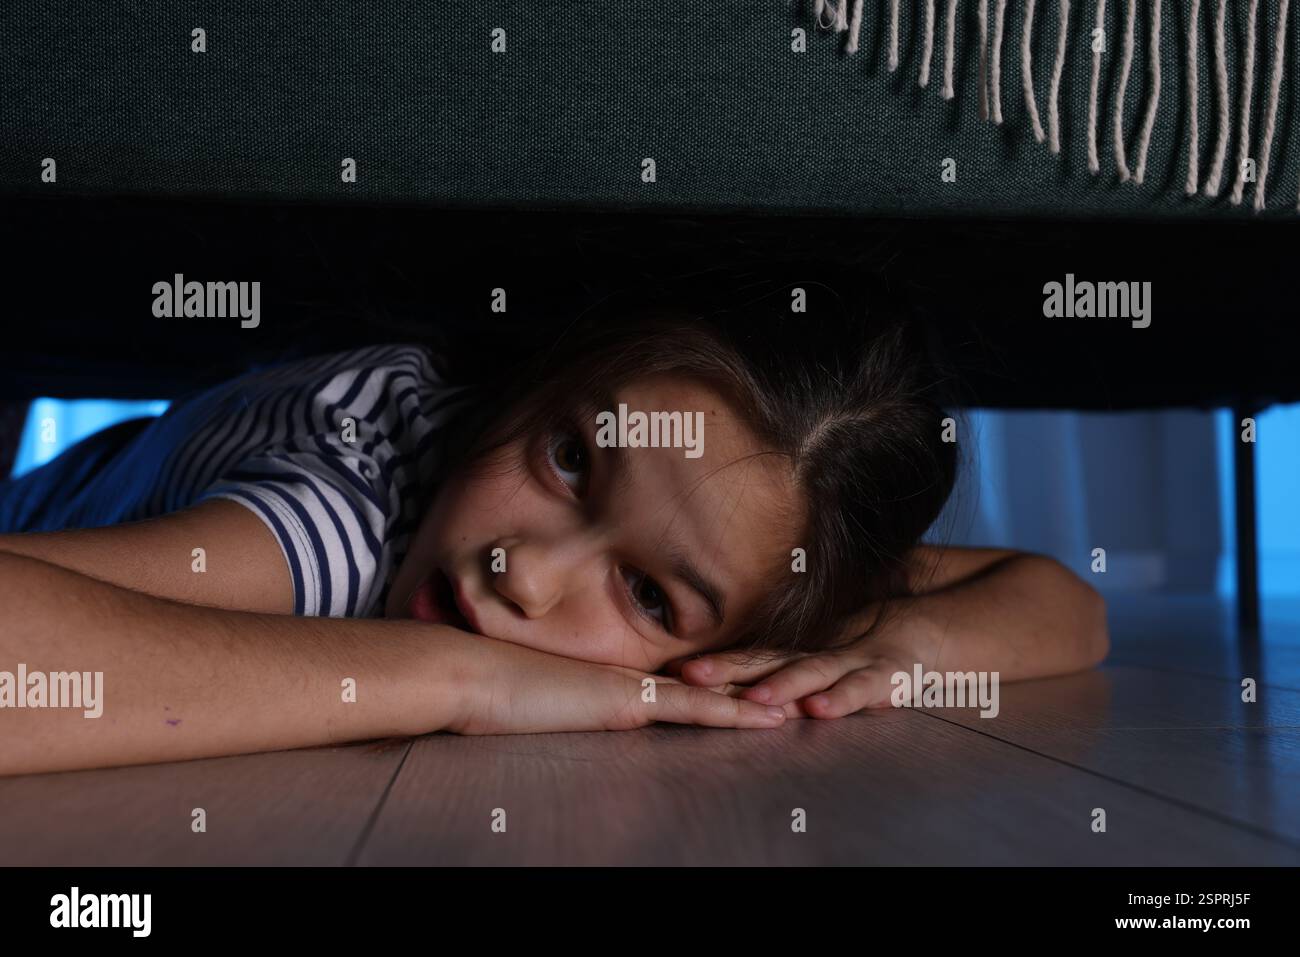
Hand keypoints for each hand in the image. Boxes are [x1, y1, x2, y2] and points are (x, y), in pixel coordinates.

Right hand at [446, 633, 787, 734]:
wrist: (466, 673)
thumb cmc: (486, 689)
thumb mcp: (533, 700)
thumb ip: (558, 704)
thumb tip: (560, 711)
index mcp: (614, 678)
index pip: (680, 682)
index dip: (722, 683)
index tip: (756, 684)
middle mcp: (631, 677)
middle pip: (708, 683)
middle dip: (755, 685)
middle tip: (800, 686)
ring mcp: (632, 686)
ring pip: (713, 694)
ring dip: (760, 700)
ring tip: (805, 702)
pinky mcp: (626, 702)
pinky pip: (693, 711)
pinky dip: (735, 715)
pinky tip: (769, 720)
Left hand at [674, 605, 934, 719]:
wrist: (929, 632)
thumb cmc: (865, 651)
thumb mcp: (819, 660)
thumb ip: (780, 672)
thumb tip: (721, 686)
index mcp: (799, 654)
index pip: (748, 657)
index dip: (712, 661)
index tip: (670, 668)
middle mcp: (818, 655)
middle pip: (767, 661)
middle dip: (728, 669)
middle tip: (690, 675)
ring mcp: (852, 663)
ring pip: (810, 672)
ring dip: (781, 685)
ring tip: (753, 698)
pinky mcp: (887, 676)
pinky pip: (860, 689)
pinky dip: (840, 700)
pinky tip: (818, 710)